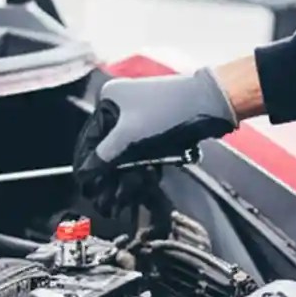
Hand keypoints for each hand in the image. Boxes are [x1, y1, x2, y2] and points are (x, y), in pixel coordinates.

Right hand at [74, 68, 239, 214]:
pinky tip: (139, 181)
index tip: (86, 186)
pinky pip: (141, 148)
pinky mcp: (157, 124)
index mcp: (109, 98)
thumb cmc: (167, 113)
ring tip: (121, 196)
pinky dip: (139, 165)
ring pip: (125, 149)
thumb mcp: (128, 137)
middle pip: (108, 145)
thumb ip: (103, 156)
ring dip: (124, 173)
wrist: (210, 104)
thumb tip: (86, 172)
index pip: (89, 137)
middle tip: (105, 197)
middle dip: (108, 172)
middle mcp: (122, 104)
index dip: (87, 164)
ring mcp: (141, 113)